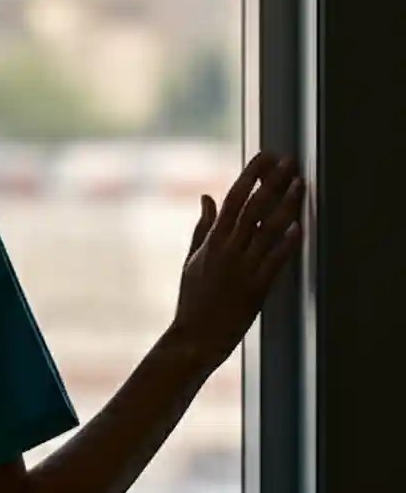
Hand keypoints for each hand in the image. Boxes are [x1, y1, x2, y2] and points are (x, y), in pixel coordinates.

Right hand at [171, 152, 305, 367]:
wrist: (196, 335)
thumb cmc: (193, 297)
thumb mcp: (193, 257)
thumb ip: (203, 226)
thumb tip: (207, 196)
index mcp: (213, 241)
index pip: (234, 198)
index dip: (251, 175)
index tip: (264, 156)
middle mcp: (228, 250)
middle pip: (254, 207)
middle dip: (273, 181)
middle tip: (290, 161)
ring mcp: (243, 268)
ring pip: (268, 229)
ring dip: (287, 204)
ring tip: (300, 184)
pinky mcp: (257, 288)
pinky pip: (275, 260)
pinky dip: (287, 242)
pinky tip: (299, 226)